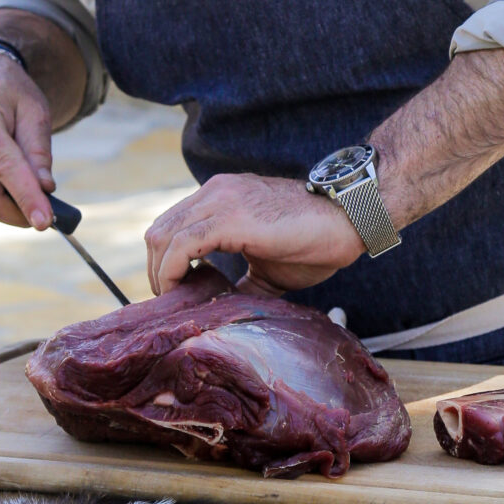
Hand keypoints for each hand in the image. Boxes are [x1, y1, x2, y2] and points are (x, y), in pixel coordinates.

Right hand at [0, 57, 55, 229]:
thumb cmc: (9, 92)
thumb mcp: (34, 110)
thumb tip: (44, 189)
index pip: (6, 169)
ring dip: (3, 201)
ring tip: (18, 177)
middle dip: (16, 213)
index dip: (27, 199)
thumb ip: (39, 151)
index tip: (46, 222)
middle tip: (42, 214)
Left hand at [145, 173, 363, 294]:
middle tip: (172, 302)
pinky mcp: (228, 217)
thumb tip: (222, 311)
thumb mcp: (267, 266)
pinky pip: (180, 245)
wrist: (348, 220)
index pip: (172, 225)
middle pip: (158, 230)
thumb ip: (241, 281)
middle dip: (156, 270)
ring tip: (176, 301)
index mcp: (220, 197)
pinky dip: (170, 271)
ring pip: (161, 236)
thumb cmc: (315, 241)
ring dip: (160, 274)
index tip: (175, 292)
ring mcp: (219, 200)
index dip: (163, 261)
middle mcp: (214, 192)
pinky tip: (181, 291)